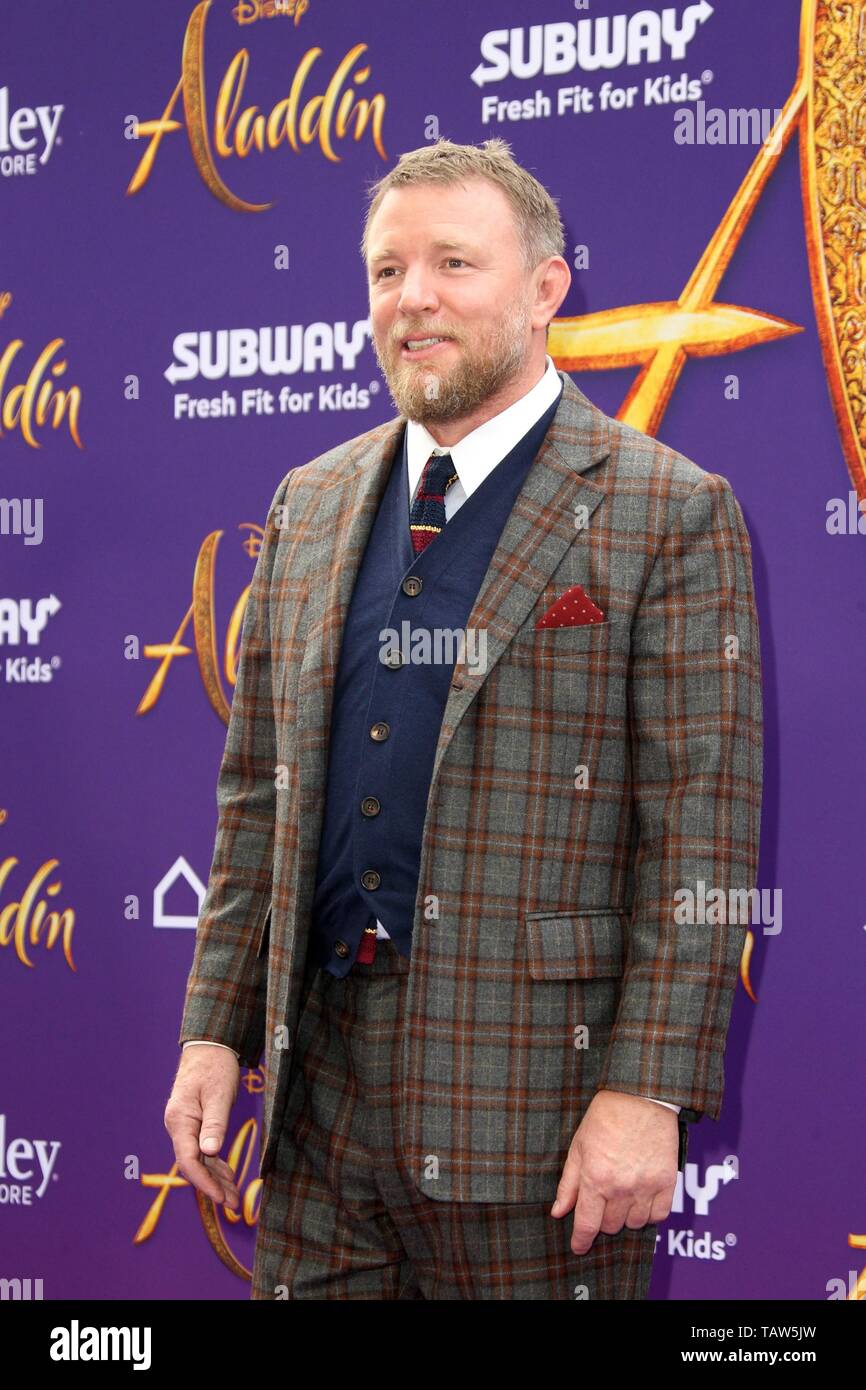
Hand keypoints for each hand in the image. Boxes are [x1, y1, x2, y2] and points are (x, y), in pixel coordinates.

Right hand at [164, 1045, 241, 1208]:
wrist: (209, 1047)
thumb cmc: (215, 1068)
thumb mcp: (219, 1095)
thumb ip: (214, 1124)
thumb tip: (209, 1153)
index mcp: (180, 1120)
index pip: (188, 1160)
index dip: (204, 1182)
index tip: (221, 1198)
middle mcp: (178, 1126)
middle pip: (192, 1165)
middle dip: (212, 1186)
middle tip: (233, 1205)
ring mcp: (184, 1126)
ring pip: (198, 1160)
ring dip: (215, 1178)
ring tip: (234, 1197)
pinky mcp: (194, 1124)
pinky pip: (201, 1150)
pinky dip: (214, 1164)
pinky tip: (228, 1175)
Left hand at [550, 1089, 677, 1254]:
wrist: (641, 1097)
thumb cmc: (606, 1117)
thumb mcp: (579, 1147)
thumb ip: (569, 1183)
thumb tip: (559, 1212)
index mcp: (596, 1178)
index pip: (587, 1224)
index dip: (581, 1240)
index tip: (579, 1247)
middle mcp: (621, 1188)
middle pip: (610, 1226)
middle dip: (602, 1219)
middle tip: (602, 1202)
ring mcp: (646, 1187)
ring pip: (634, 1224)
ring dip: (625, 1217)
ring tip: (622, 1197)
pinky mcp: (667, 1183)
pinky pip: (658, 1216)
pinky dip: (649, 1214)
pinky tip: (641, 1200)